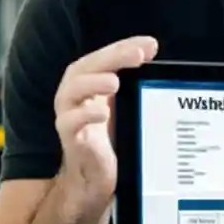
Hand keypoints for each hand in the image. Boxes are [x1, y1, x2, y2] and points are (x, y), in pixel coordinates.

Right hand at [54, 36, 158, 219]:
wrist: (95, 178)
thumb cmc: (111, 138)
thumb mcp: (126, 107)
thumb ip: (136, 82)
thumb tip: (153, 54)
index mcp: (89, 82)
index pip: (105, 57)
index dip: (125, 47)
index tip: (149, 45)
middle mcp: (76, 94)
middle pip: (87, 67)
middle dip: (112, 57)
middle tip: (137, 55)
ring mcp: (69, 115)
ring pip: (71, 91)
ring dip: (93, 82)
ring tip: (115, 81)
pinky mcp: (70, 139)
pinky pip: (69, 123)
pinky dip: (84, 116)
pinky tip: (103, 114)